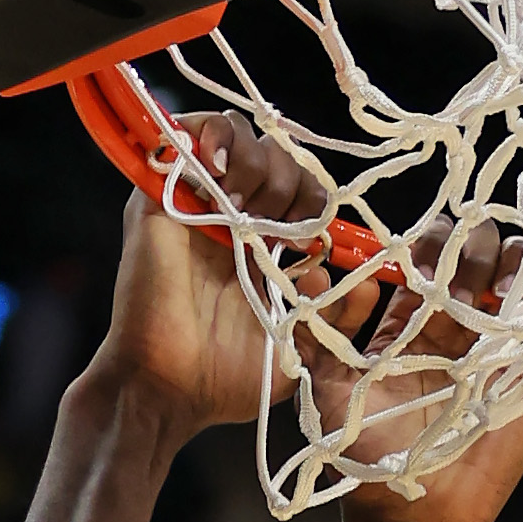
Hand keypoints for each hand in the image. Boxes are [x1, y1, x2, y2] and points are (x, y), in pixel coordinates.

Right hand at [90, 114, 323, 432]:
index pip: (300, 187)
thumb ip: (337, 314)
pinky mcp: (159, 194)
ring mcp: (194, 201)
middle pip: (273, 153)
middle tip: (280, 226)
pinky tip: (226, 177)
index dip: (315, 200)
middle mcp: (228, 215)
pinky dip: (215, 138)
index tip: (310, 241)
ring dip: (259, 163)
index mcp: (261, 243)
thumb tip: (363, 278)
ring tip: (250, 207)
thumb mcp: (300, 347)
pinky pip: (188, 132)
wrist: (171, 390)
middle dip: (291, 180)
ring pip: (237, 133)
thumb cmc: (226, 376)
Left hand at [316, 216, 522, 521]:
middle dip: (474, 251)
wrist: (413, 519)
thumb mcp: (324, 390)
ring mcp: (496, 346)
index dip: (434, 245)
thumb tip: (319, 265)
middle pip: (477, 254)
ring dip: (514, 261)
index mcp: (408, 323)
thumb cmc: (363, 461)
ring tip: (500, 290)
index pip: (430, 255)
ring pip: (518, 272)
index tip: (426, 271)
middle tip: (462, 291)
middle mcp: (454, 326)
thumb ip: (318, 331)